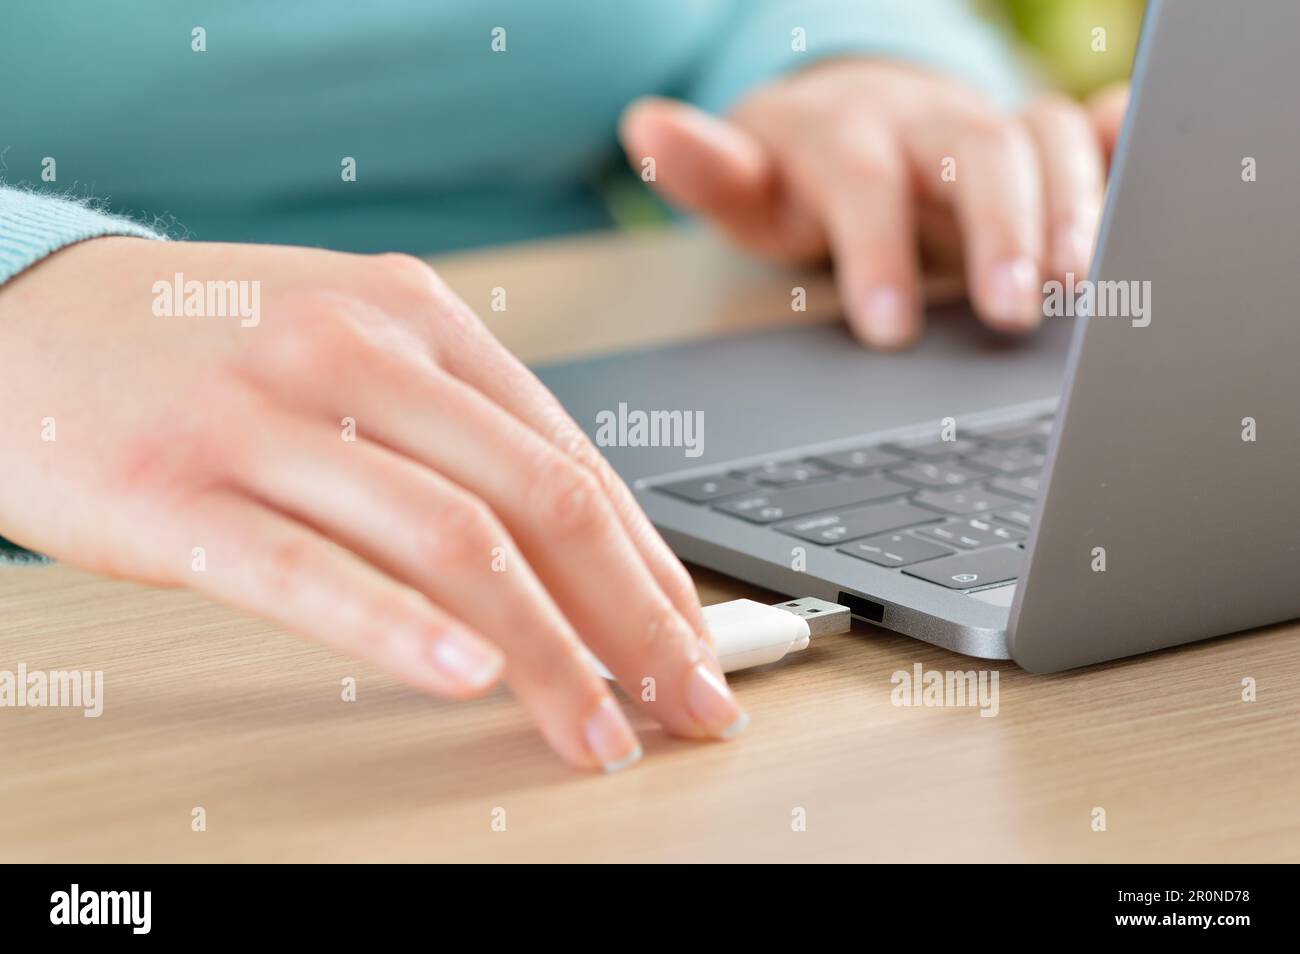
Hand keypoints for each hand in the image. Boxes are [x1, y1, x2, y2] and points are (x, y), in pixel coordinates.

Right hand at [0, 237, 745, 769]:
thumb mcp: (346, 346)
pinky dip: (399, 628)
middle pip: (540, 500)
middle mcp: (358, 352)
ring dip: (546, 651)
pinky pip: (310, 570)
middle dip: (632, 617)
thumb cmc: (197, 350)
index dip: (648, 562)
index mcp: (417, 316)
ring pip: (452, 543)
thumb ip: (450, 428)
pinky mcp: (179, 490)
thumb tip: (567, 543)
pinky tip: (467, 678)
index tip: (692, 638)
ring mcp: (268, 417)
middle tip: (684, 697)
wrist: (16, 316)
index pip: (571, 455)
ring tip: (596, 729)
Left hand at [622, 62, 1127, 348]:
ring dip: (1069, 207)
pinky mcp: (1034, 140)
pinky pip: (1086, 133)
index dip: (877, 247)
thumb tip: (644, 126)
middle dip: (998, 229)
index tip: (889, 329)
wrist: (861, 122)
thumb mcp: (748, 182)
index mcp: (845, 132)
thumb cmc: (800, 171)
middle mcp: (923, 121)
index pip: (862, 179)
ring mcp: (987, 125)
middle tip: (1010, 316)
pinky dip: (1121, 153)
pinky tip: (1142, 184)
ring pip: (1041, 140)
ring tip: (1079, 286)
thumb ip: (707, 170)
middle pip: (974, 151)